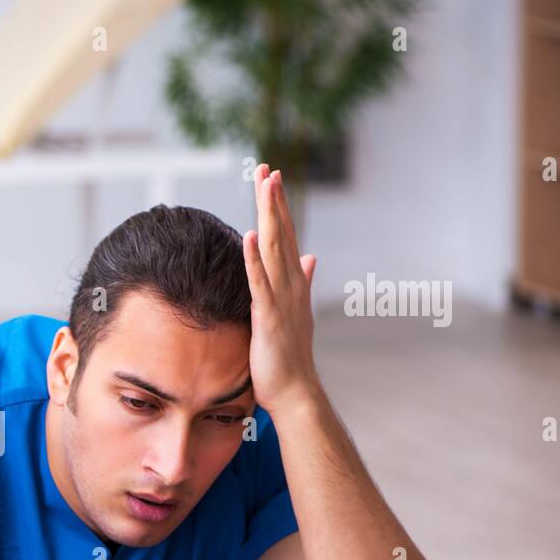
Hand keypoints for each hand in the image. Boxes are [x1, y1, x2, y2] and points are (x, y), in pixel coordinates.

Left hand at [242, 164, 322, 416]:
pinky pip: (260, 284)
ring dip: (269, 217)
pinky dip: (254, 259)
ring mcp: (282, 300)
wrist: (295, 391)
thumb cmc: (289, 356)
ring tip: (264, 187)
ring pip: (274, 250)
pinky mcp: (269, 318)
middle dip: (274, 201)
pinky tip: (249, 236)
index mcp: (294, 283)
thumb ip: (302, 282)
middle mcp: (292, 285)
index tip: (271, 177)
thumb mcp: (295, 312)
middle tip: (266, 168)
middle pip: (281, 234)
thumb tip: (310, 257)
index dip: (278, 206)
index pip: (285, 236)